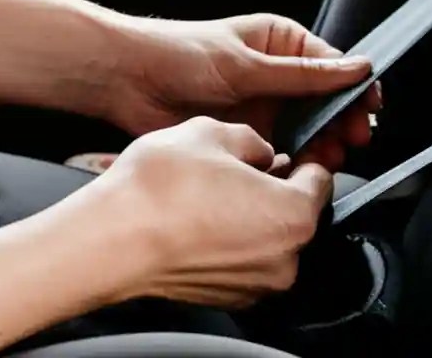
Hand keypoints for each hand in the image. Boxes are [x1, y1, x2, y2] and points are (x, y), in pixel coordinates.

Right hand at [89, 116, 332, 308]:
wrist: (109, 240)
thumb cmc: (158, 190)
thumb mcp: (211, 132)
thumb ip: (250, 139)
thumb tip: (258, 150)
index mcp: (294, 215)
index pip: (321, 179)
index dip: (303, 159)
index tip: (286, 153)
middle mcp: (284, 259)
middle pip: (295, 214)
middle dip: (272, 190)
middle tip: (235, 170)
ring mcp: (254, 285)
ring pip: (266, 240)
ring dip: (248, 216)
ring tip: (207, 193)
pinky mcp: (226, 299)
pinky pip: (241, 262)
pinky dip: (227, 242)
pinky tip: (196, 219)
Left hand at [106, 13, 380, 169]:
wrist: (128, 80)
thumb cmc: (179, 54)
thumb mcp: (246, 65)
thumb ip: (302, 75)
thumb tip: (354, 68)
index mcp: (282, 43)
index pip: (333, 67)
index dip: (354, 90)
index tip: (369, 110)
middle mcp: (277, 75)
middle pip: (325, 104)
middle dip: (341, 124)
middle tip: (352, 141)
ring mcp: (263, 106)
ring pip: (306, 131)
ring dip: (320, 146)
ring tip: (327, 159)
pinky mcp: (246, 135)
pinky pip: (280, 152)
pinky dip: (292, 162)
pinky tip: (297, 170)